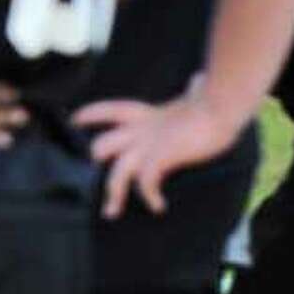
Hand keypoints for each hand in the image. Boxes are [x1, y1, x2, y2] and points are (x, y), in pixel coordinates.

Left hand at [73, 76, 246, 218]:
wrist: (219, 107)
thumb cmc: (213, 102)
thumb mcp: (193, 98)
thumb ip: (190, 92)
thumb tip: (197, 80)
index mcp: (146, 114)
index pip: (109, 110)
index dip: (89, 114)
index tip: (74, 120)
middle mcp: (140, 130)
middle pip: (102, 145)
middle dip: (97, 162)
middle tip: (98, 177)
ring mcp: (148, 145)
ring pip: (116, 173)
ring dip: (113, 196)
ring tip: (111, 213)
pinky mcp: (160, 157)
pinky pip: (145, 183)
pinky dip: (150, 197)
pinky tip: (158, 206)